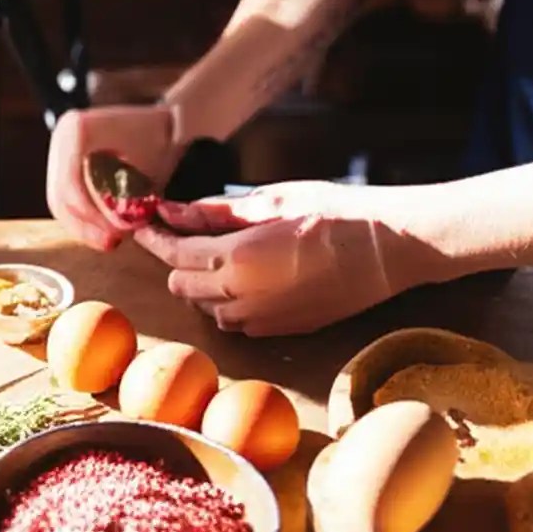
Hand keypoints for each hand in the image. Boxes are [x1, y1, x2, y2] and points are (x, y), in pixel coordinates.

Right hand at [46, 105, 178, 251]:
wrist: (166, 123)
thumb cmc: (161, 141)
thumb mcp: (146, 169)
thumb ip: (126, 200)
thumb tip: (115, 231)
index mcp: (76, 130)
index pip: (71, 183)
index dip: (91, 213)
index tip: (116, 231)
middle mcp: (61, 138)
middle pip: (60, 195)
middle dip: (85, 225)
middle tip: (112, 242)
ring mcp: (59, 151)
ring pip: (60, 202)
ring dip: (84, 226)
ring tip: (111, 241)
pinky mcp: (65, 166)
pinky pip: (66, 199)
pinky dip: (85, 218)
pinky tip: (105, 231)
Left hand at [132, 181, 433, 335]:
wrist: (390, 250)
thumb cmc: (336, 213)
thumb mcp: (271, 200)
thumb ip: (214, 212)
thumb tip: (170, 211)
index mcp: (236, 259)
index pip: (173, 253)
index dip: (153, 236)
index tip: (142, 223)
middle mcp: (241, 297)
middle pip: (181, 285)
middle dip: (176, 260)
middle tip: (186, 232)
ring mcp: (259, 319)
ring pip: (204, 306)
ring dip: (201, 282)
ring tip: (223, 252)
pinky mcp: (277, 330)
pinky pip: (232, 320)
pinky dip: (225, 301)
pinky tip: (245, 276)